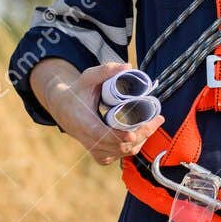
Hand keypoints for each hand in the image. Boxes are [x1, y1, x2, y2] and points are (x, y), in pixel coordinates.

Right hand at [38, 59, 162, 166]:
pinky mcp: (100, 154)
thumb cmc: (78, 92)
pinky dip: (133, 146)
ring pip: (122, 152)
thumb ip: (106, 71)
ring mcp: (95, 149)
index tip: (133, 135)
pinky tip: (144, 133)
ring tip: (155, 123)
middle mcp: (89, 140)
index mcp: (84, 123)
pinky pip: (119, 155)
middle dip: (140, 135)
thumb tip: (128, 66)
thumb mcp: (88, 78)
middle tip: (156, 120)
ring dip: (141, 140)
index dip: (118, 136)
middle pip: (118, 145)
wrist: (63, 108)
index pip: (101, 135)